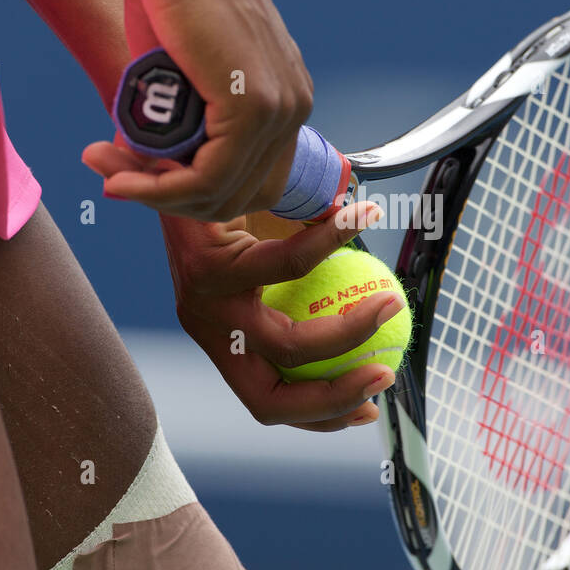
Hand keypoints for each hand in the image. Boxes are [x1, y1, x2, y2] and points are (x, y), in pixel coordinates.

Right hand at [83, 0, 311, 220]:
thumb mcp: (178, 73)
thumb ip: (177, 123)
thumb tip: (147, 168)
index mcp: (285, 99)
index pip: (251, 180)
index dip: (192, 193)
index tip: (137, 178)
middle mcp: (293, 107)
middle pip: (240, 196)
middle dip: (171, 201)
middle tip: (114, 180)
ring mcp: (280, 109)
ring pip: (221, 193)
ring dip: (157, 196)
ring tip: (109, 176)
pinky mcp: (254, 108)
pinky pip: (209, 178)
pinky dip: (162, 190)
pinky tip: (124, 180)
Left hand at [160, 201, 400, 431]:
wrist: (179, 152)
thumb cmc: (237, 203)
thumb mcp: (277, 256)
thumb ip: (317, 285)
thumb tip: (384, 316)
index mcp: (225, 340)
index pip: (269, 401)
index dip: (321, 417)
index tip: (369, 407)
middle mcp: (209, 331)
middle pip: (269, 400)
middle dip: (334, 401)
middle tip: (385, 375)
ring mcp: (202, 303)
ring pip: (287, 343)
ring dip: (351, 331)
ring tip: (390, 303)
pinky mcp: (205, 267)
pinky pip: (288, 266)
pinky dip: (333, 247)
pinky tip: (363, 225)